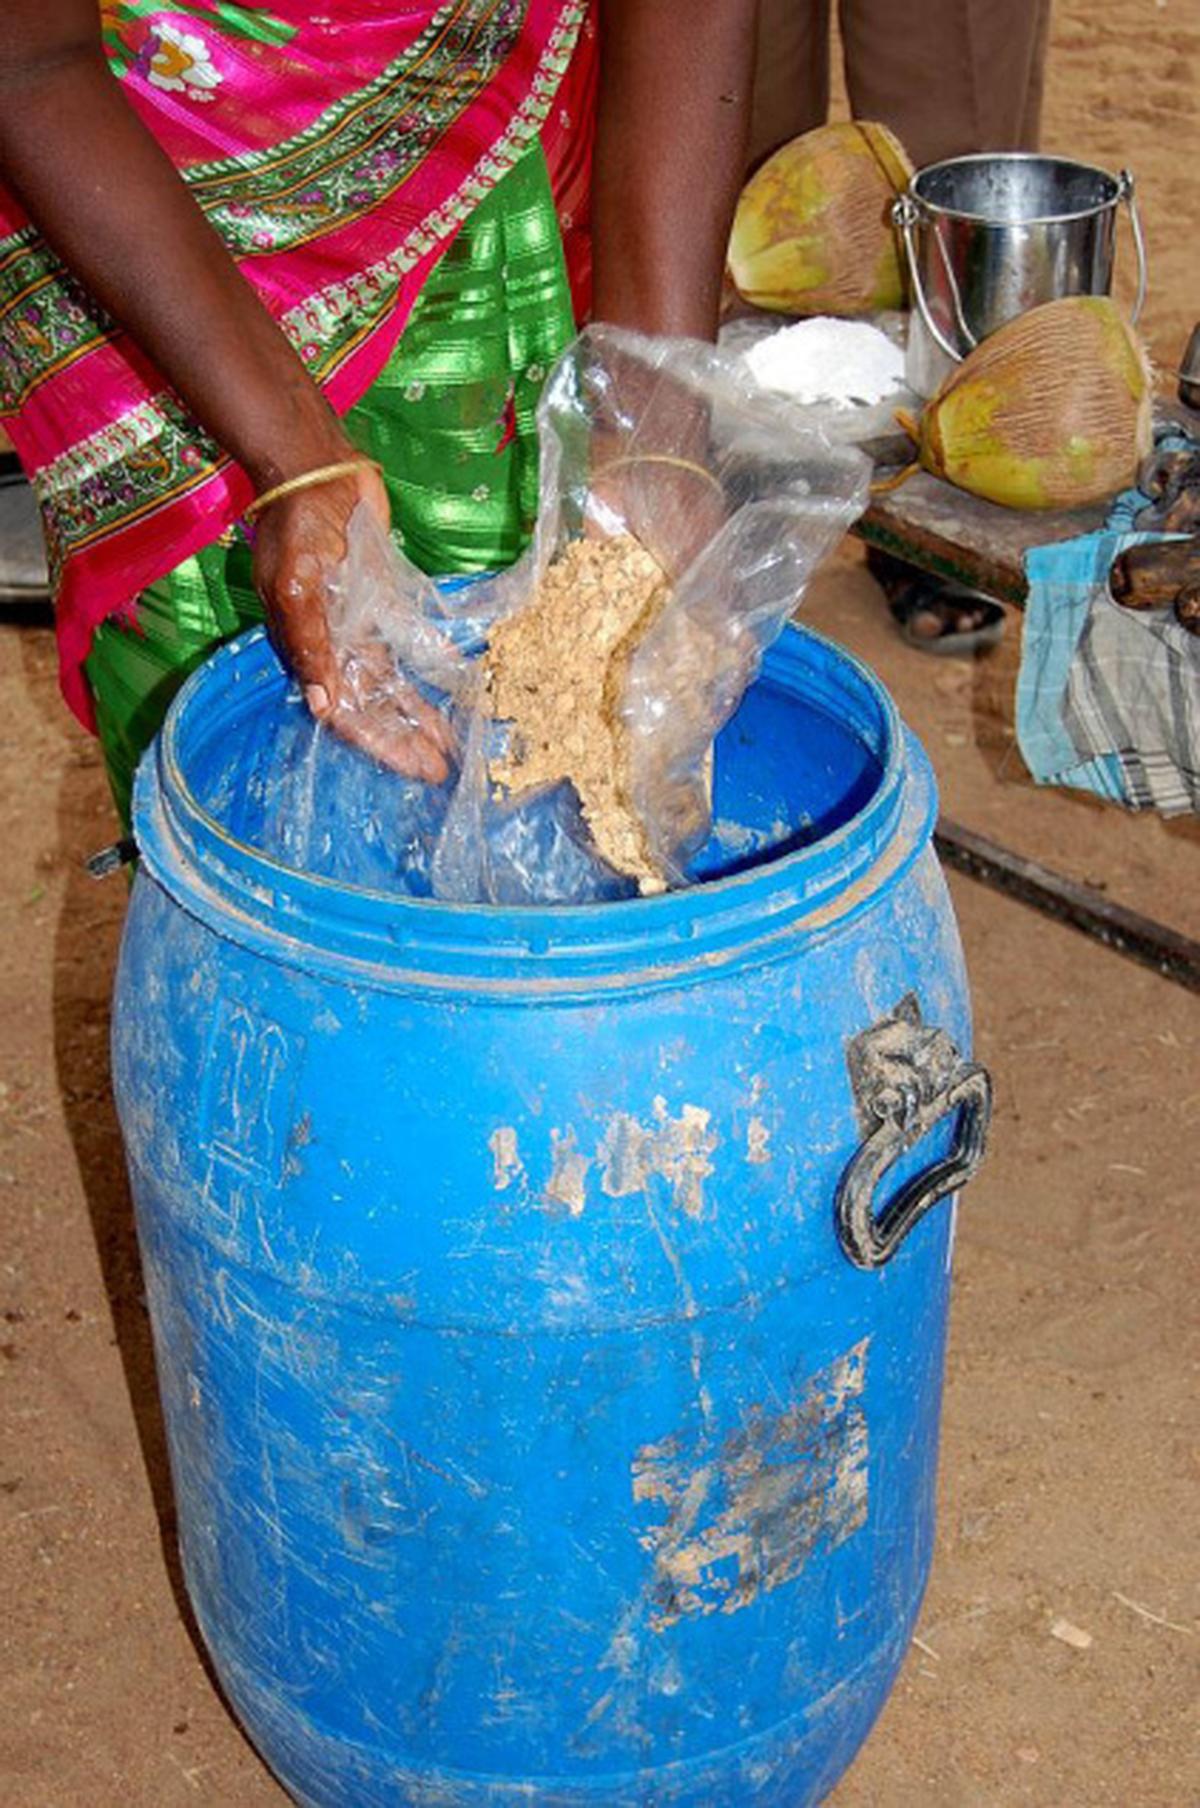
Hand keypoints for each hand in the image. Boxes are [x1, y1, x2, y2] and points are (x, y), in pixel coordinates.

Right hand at [252, 461, 455, 783]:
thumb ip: (308, 644)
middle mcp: (333, 647)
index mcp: (308, 649)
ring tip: (447, 748)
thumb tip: (320, 705)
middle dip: (403, 741)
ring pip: (389, 687)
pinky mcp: (379, 605)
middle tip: (439, 773)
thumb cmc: (297, 525)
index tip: (413, 767)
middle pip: (371, 708)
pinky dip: (422, 674)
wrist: (314, 470)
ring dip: (416, 718)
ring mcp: (356, 627)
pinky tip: (448, 697)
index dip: (378, 742)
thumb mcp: (294, 584)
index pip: (345, 711)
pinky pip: (402, 652)